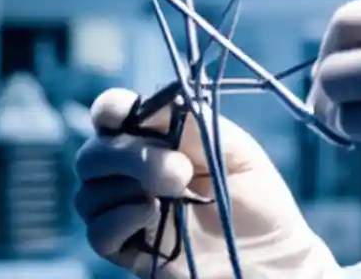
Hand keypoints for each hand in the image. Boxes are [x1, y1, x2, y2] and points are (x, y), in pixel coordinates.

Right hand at [74, 88, 341, 278]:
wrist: (272, 258)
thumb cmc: (259, 200)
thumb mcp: (235, 152)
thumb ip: (193, 125)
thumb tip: (152, 103)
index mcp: (160, 140)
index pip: (114, 115)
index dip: (111, 110)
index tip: (122, 114)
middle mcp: (134, 174)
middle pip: (93, 155)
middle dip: (129, 156)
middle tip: (180, 171)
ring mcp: (128, 212)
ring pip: (88, 194)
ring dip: (127, 188)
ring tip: (176, 193)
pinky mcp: (129, 250)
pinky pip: (97, 233)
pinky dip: (119, 219)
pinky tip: (152, 215)